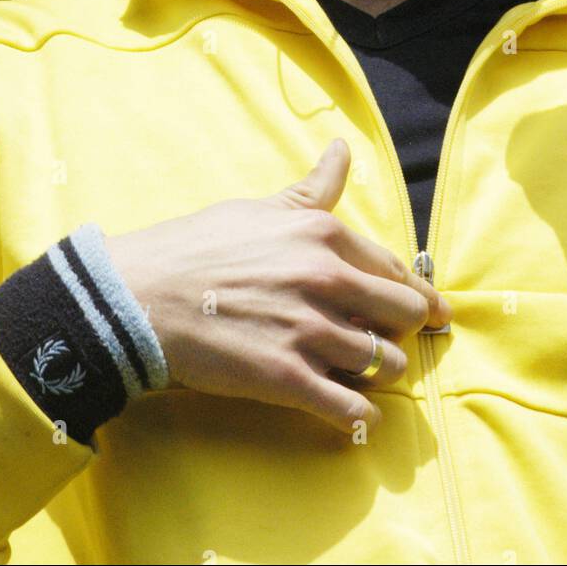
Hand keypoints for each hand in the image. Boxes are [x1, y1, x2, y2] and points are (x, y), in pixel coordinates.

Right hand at [106, 139, 450, 434]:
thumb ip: (313, 188)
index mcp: (323, 235)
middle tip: (397, 339)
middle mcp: (325, 280)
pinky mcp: (287, 379)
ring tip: (367, 373)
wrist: (141, 296)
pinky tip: (359, 415)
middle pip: (403, 313)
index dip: (412, 292)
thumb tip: (343, 149)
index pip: (393, 268)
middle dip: (406, 330)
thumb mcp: (261, 208)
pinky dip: (362, 416)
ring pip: (384, 362)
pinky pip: (350, 407)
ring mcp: (308, 331)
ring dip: (382, 372)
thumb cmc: (196, 247)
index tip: (425, 306)